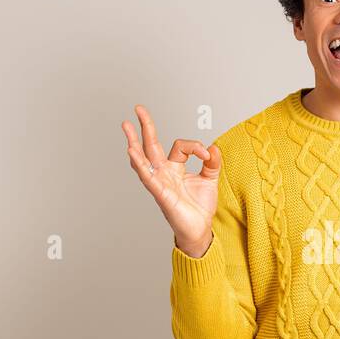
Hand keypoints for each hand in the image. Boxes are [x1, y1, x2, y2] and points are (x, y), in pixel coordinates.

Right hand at [122, 104, 219, 256]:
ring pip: (144, 159)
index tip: (207, 154)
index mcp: (174, 167)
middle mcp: (163, 172)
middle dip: (145, 127)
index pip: (180, 146)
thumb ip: (212, 163)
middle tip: (138, 108)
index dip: (195, 146)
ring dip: (134, 142)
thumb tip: (213, 147)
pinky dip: (140, 164)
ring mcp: (159, 182)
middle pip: (151, 145)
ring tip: (126, 127)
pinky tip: (132, 152)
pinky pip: (147, 177)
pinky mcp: (160, 194)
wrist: (199, 229)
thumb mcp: (210, 179)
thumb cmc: (199, 206)